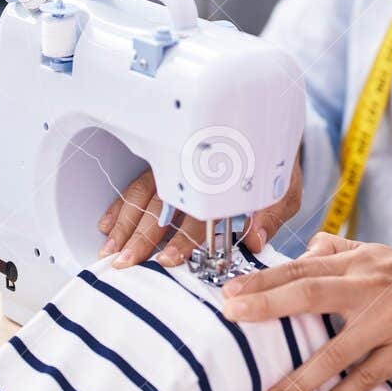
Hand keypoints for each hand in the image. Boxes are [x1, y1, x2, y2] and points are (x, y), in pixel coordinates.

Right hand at [97, 150, 302, 268]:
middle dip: (142, 236)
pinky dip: (119, 205)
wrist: (266, 129)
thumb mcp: (285, 191)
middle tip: (125, 261)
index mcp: (224, 183)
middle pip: (163, 207)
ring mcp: (176, 168)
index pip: (200, 215)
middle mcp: (194, 175)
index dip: (184, 240)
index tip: (168, 260)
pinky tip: (106, 224)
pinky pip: (136, 184)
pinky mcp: (164, 164)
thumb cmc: (274, 169)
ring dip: (124, 224)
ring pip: (144, 196)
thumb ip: (271, 216)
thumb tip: (255, 242)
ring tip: (109, 249)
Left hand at [220, 234, 391, 390]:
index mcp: (359, 263)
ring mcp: (389, 320)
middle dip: (268, 305)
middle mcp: (370, 287)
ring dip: (302, 376)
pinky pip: (369, 377)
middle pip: (311, 293)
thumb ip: (339, 250)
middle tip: (231, 317)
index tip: (230, 292)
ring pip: (338, 349)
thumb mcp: (379, 254)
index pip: (303, 268)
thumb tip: (304, 249)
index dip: (265, 279)